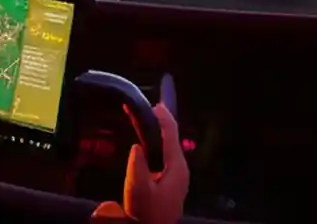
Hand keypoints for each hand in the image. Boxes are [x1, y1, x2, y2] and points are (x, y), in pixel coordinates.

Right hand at [92, 103, 188, 223]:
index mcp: (176, 168)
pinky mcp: (171, 184)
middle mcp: (181, 170)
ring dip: (161, 134)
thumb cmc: (147, 214)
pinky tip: (150, 145)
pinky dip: (159, 145)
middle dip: (162, 123)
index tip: (155, 104)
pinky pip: (167, 157)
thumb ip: (137, 166)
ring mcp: (178, 178)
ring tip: (151, 121)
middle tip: (151, 109)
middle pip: (173, 139)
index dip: (163, 117)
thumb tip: (136, 146)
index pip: (171, 135)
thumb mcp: (138, 190)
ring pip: (170, 148)